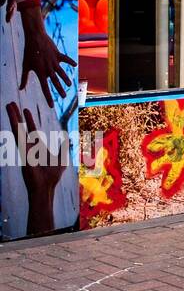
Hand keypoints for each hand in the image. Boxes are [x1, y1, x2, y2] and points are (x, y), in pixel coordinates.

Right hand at [5, 101, 66, 235]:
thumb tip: (67, 139)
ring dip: (13, 117)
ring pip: (18, 129)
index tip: (25, 110)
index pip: (32, 130)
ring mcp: (25, 147)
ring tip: (9, 105)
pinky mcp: (22, 151)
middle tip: (11, 104)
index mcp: (37, 146)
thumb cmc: (53, 176)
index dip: (29, 120)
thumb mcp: (62, 158)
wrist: (46, 186)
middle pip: (22, 127)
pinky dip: (15, 127)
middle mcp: (29, 145)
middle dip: (17, 115)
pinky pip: (18, 137)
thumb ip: (63, 148)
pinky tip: (12, 118)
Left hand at [19, 8, 73, 106]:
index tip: (52, 105)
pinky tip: (75, 66)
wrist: (34, 38)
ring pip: (62, 72)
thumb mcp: (25, 65)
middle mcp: (48, 68)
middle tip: (64, 97)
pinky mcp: (58, 54)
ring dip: (66, 79)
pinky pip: (66, 59)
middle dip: (59, 90)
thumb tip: (20, 89)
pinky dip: (70, 62)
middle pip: (55, 82)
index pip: (45, 88)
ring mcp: (54, 61)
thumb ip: (24, 78)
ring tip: (70, 85)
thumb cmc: (28, 52)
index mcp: (40, 72)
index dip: (48, 97)